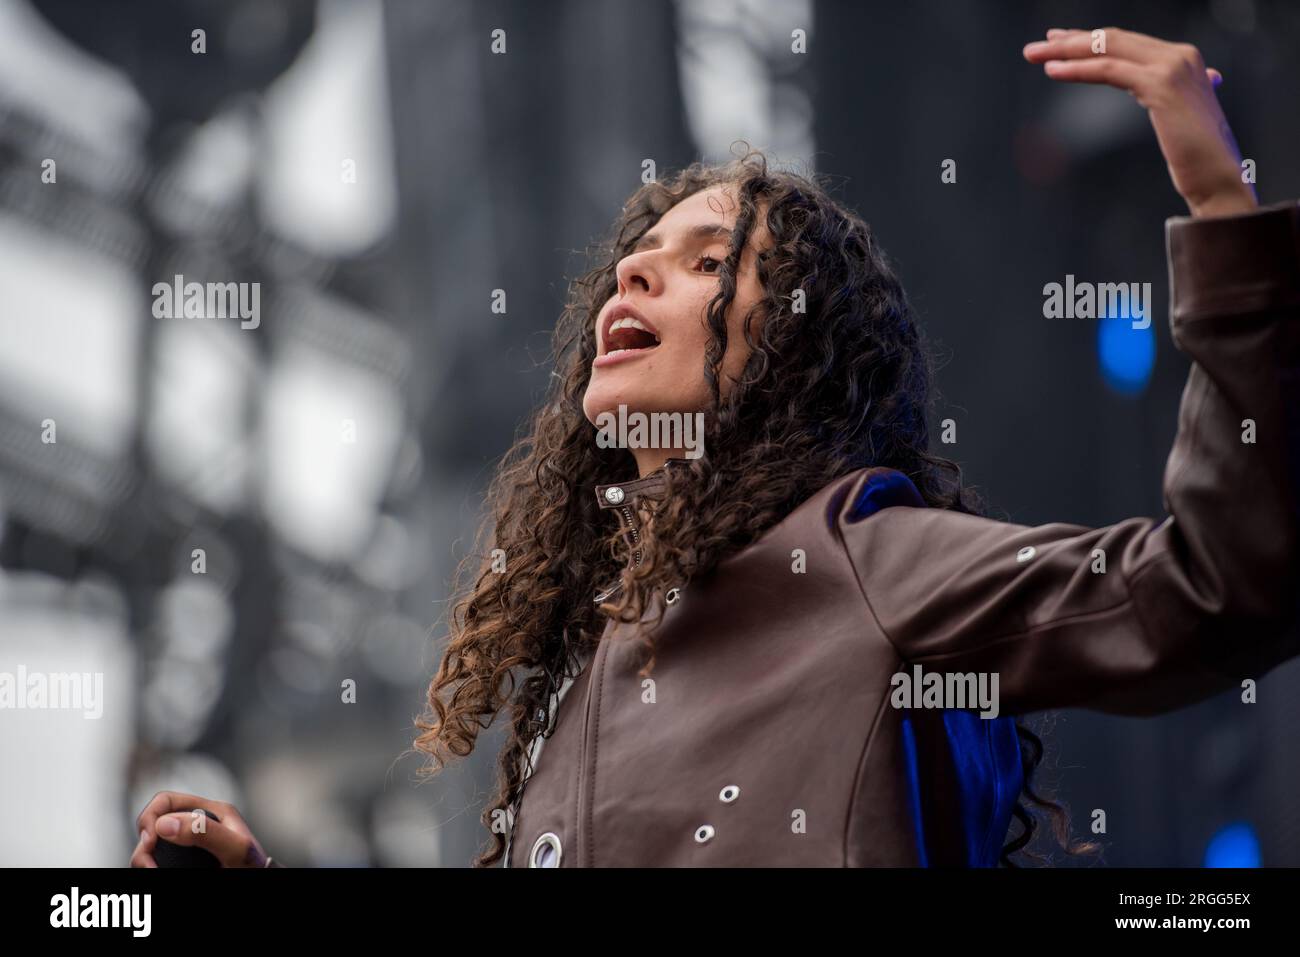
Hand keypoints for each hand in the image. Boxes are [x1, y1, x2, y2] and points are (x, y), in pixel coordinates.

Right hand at [131, 791, 271, 867]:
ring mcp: (187, 845)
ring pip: (150, 846)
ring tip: (151, 871)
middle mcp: (196, 825)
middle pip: (153, 824)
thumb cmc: (254, 869)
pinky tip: (155, 872)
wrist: (257, 883)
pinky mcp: (181, 862)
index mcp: (211, 813)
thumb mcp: (236, 849)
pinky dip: (149, 866)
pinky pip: (155, 860)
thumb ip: (205, 832)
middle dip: (144, 842)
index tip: (150, 842)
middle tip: (148, 865)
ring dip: (143, 858)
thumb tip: (166, 823)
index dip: (151, 818)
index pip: (166, 801)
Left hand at [1023, 27, 1258, 217]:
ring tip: (1033, 56)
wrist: (1218, 179)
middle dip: (1071, 41)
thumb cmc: (1194, 157)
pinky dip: (1078, 69)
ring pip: (1108, 50)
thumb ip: (1159, 94)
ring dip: (1067, 51)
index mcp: (1183, 59)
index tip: (1058, 43)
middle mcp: (1180, 55)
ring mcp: (1173, 67)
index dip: (1089, 41)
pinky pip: (1109, 71)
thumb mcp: (1175, 114)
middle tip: (1035, 47)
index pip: (1126, 43)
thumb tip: (1143, 91)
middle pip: (1114, 40)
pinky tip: (1053, 72)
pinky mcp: (1161, 85)